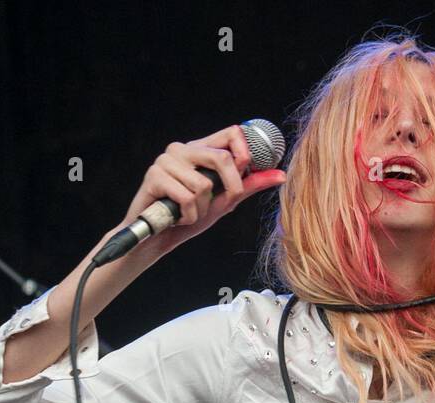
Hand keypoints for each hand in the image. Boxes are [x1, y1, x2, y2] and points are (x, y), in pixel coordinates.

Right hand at [122, 125, 286, 261]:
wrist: (159, 238)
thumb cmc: (190, 217)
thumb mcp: (226, 200)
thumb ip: (249, 185)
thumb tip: (280, 175)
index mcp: (201, 149)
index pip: (231, 133)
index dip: (246, 152)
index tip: (248, 172)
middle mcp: (182, 149)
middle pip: (222, 156)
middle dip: (230, 186)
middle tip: (224, 202)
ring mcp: (166, 161)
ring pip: (204, 184)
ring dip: (202, 209)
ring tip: (189, 212)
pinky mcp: (154, 176)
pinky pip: (187, 197)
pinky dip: (188, 215)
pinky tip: (178, 216)